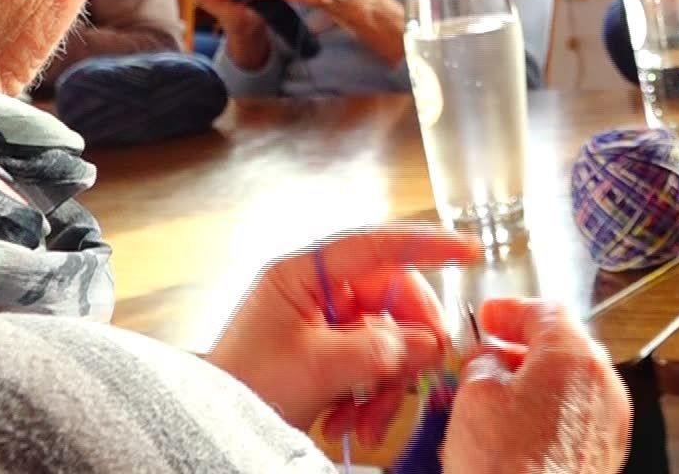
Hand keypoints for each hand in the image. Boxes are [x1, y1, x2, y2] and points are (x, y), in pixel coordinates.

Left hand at [206, 226, 482, 442]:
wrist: (210, 435)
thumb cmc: (241, 391)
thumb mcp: (316, 368)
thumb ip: (378, 349)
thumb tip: (427, 343)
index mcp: (303, 277)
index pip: (376, 245)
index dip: (426, 244)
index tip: (468, 250)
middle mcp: (316, 294)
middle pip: (392, 300)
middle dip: (407, 345)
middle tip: (419, 373)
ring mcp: (323, 327)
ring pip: (388, 339)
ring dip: (388, 384)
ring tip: (370, 422)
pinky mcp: (328, 358)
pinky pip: (373, 366)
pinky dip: (372, 398)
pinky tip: (354, 424)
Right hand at [444, 298, 630, 473]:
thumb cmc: (508, 466)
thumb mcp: (474, 396)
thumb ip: (483, 363)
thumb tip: (488, 361)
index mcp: (574, 355)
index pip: (545, 311)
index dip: (511, 310)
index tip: (490, 316)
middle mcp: (602, 383)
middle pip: (563, 346)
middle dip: (522, 347)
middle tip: (487, 355)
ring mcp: (609, 420)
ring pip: (571, 383)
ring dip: (535, 382)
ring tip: (495, 398)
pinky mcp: (605, 453)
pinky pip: (576, 417)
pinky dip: (549, 413)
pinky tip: (516, 430)